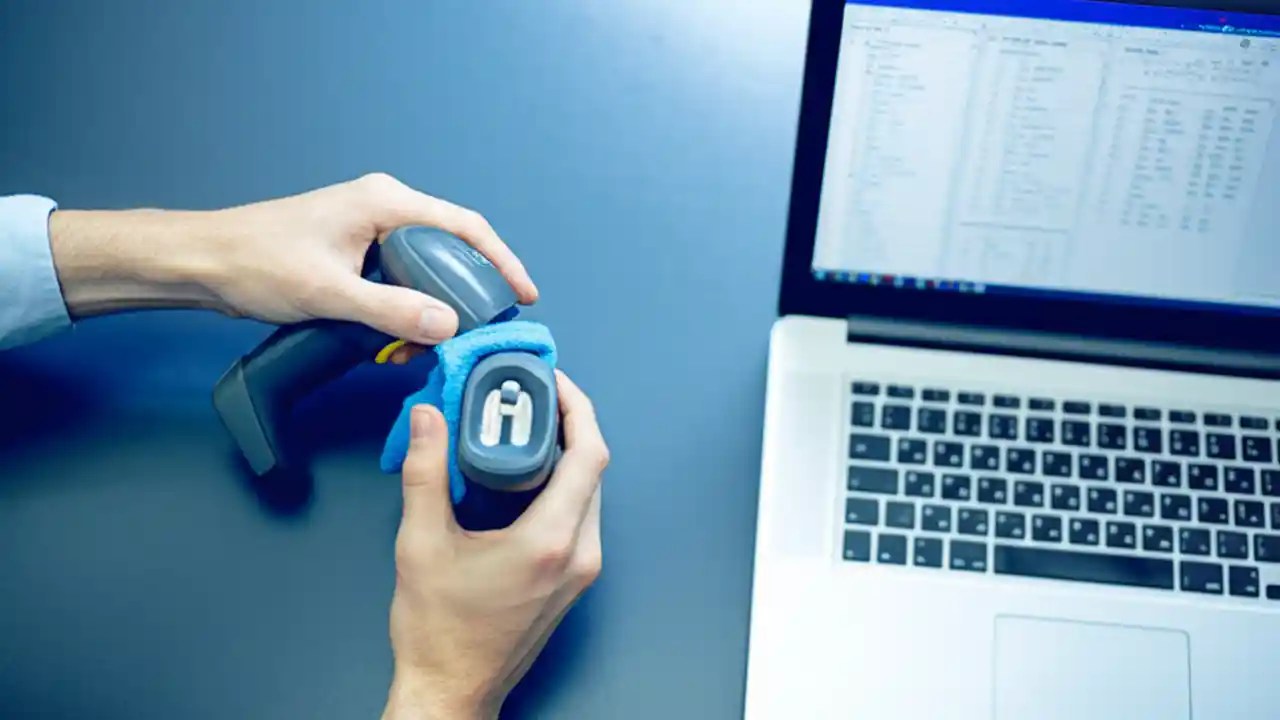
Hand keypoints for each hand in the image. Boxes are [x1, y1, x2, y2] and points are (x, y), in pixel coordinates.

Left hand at [48, 173, 536, 355]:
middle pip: (448, 249)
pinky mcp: (354, 254)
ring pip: (423, 269)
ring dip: (430, 309)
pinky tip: (398, 339)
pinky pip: (398, 280)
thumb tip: (449, 328)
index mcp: (385, 202)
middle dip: (464, 294)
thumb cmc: (258, 264)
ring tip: (428, 345)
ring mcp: (368, 231)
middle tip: (477, 331)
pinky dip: (405, 310)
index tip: (523, 295)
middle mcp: (383, 209)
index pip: (463, 226)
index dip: (500, 261)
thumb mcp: (330, 293)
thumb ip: (392, 311)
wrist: (202, 263)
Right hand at [382, 371, 608, 719]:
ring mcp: (580, 569)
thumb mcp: (420, 544)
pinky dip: (563, 484)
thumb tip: (427, 419)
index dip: (577, 408)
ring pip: (590, 491)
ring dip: (568, 454)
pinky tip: (529, 472)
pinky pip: (581, 514)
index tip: (553, 382)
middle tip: (535, 396)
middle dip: (570, 424)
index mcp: (550, 542)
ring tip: (529, 426)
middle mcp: (578, 554)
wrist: (452, 689)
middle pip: (595, 468)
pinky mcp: (572, 578)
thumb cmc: (440, 633)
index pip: (589, 455)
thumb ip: (424, 473)